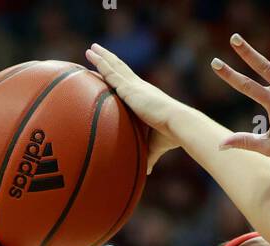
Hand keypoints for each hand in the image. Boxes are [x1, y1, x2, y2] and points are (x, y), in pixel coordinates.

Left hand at [85, 44, 180, 172]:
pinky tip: (91, 55)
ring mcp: (134, 86)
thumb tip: (146, 172)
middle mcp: (140, 87)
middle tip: (97, 51)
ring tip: (91, 49)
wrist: (177, 124)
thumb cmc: (170, 136)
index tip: (113, 70)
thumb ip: (148, 156)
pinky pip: (111, 72)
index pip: (130, 84)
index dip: (121, 76)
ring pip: (114, 66)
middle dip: (110, 60)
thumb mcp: (155, 146)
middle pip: (121, 69)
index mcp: (146, 97)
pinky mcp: (129, 88)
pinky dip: (100, 63)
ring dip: (102, 56)